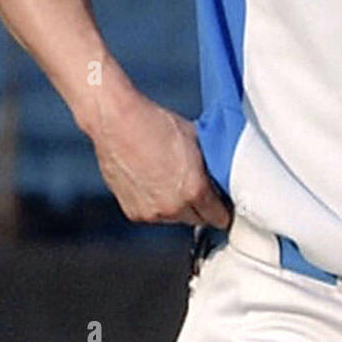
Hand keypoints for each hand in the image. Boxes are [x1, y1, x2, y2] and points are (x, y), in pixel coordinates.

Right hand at [83, 80, 231, 227]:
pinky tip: (153, 183)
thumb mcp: (197, 140)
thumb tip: (219, 175)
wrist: (118, 122)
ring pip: (174, 218)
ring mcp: (151, 213)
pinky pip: (153, 215)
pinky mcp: (133, 212)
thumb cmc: (157, 124)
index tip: (223, 206)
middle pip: (197, 220)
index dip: (223, 210)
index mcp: (195, 190)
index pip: (219, 217)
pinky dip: (156, 204)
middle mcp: (173, 207)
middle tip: (196, 189)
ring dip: (177, 206)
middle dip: (200, 208)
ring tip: (170, 181)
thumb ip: (210, 165)